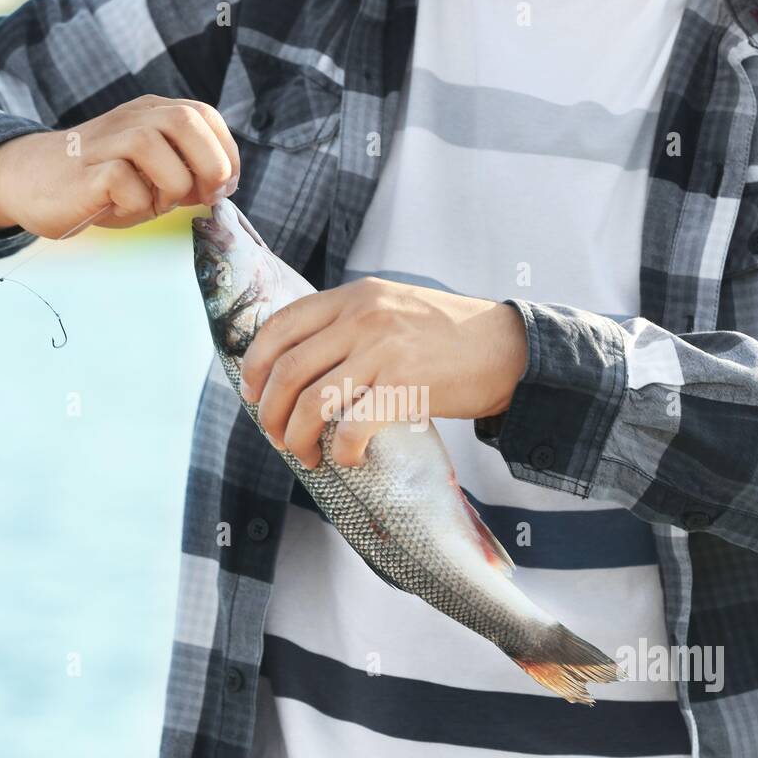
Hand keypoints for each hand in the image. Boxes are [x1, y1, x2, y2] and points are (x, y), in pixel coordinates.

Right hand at [0, 95, 239, 237]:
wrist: (33, 181)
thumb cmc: (103, 183)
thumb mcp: (153, 174)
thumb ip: (188, 174)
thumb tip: (225, 186)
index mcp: (154, 114)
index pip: (205, 116)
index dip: (225, 153)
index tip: (223, 188)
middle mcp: (133, 119)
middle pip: (186, 120)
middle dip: (208, 164)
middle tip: (203, 197)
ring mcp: (107, 141)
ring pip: (153, 145)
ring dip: (170, 184)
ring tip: (158, 203)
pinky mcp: (85, 172)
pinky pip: (121, 180)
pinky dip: (134, 202)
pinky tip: (123, 208)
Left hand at [240, 278, 527, 468]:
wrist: (507, 348)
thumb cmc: (449, 335)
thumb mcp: (393, 307)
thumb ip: (351, 322)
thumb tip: (304, 360)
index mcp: (355, 298)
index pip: (282, 325)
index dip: (255, 363)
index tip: (250, 390)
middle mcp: (363, 319)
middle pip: (289, 370)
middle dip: (270, 411)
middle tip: (275, 435)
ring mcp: (383, 353)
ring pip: (312, 402)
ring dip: (298, 437)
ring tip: (305, 455)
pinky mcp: (405, 388)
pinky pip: (352, 427)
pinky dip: (340, 451)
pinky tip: (346, 459)